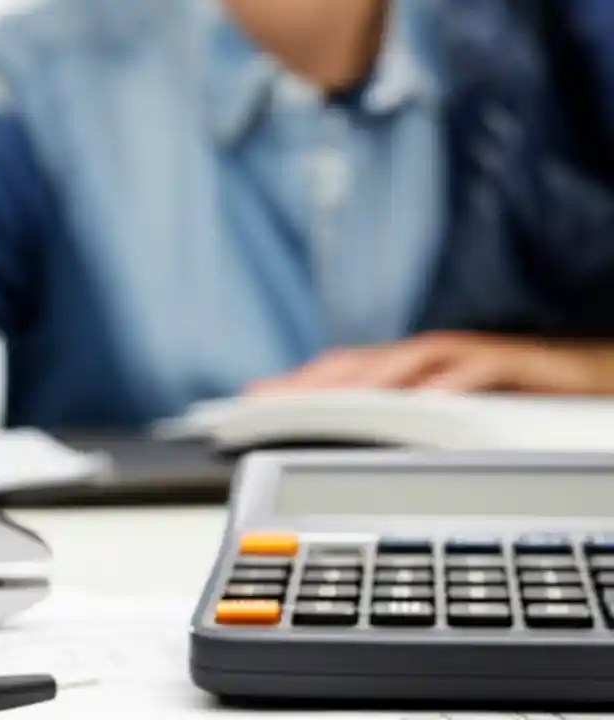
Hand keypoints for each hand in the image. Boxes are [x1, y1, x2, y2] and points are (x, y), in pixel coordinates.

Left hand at [248, 332, 613, 396]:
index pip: (337, 376)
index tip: (247, 403)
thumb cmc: (509, 400)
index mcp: (406, 374)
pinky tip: (416, 405)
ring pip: (402, 365)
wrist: (590, 381)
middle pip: (356, 366)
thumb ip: (398, 431)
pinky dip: (442, 387)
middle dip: (307, 384)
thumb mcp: (443, 420)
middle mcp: (427, 360)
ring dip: (358, 383)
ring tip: (321, 401)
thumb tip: (342, 453)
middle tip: (267, 401)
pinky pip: (470, 373)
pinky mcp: (508, 363)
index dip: (293, 387)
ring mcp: (464, 358)